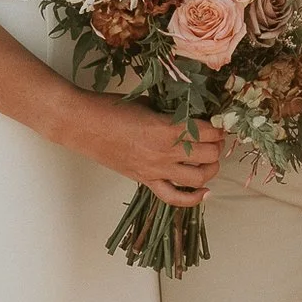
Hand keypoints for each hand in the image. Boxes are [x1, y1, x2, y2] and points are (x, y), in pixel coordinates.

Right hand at [86, 101, 225, 207]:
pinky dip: (193, 199)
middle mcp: (165, 152)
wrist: (82, 124)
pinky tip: (205, 193)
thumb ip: (171, 112)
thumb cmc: (110, 108)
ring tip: (210, 160)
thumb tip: (191, 115)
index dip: (219, 128)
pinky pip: (174, 198)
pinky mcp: (145, 181)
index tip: (219, 124)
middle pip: (209, 155)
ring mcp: (156, 170)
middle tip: (216, 139)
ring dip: (210, 169)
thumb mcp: (148, 102)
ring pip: (198, 178)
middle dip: (217, 146)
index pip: (209, 132)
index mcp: (167, 128)